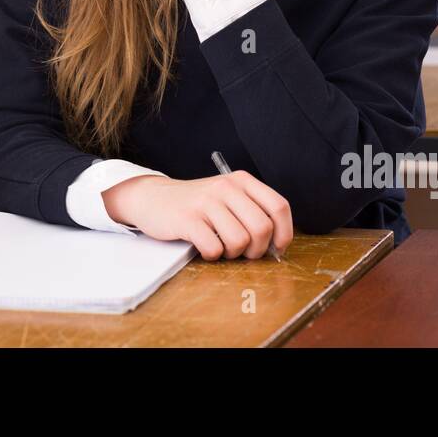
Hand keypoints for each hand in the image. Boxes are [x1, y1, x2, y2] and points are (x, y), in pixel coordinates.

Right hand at [100, 171, 292, 259]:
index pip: (279, 206)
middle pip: (262, 228)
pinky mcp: (187, 219)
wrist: (154, 198)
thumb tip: (278, 244)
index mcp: (242, 180)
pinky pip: (214, 248)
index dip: (284, 233)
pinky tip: (205, 247)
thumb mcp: (229, 196)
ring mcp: (206, 202)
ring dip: (233, 254)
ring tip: (222, 247)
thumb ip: (253, 212)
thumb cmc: (198, 204)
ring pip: (240, 241)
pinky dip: (213, 255)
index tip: (277, 247)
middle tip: (244, 252)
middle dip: (257, 250)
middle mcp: (226, 187)